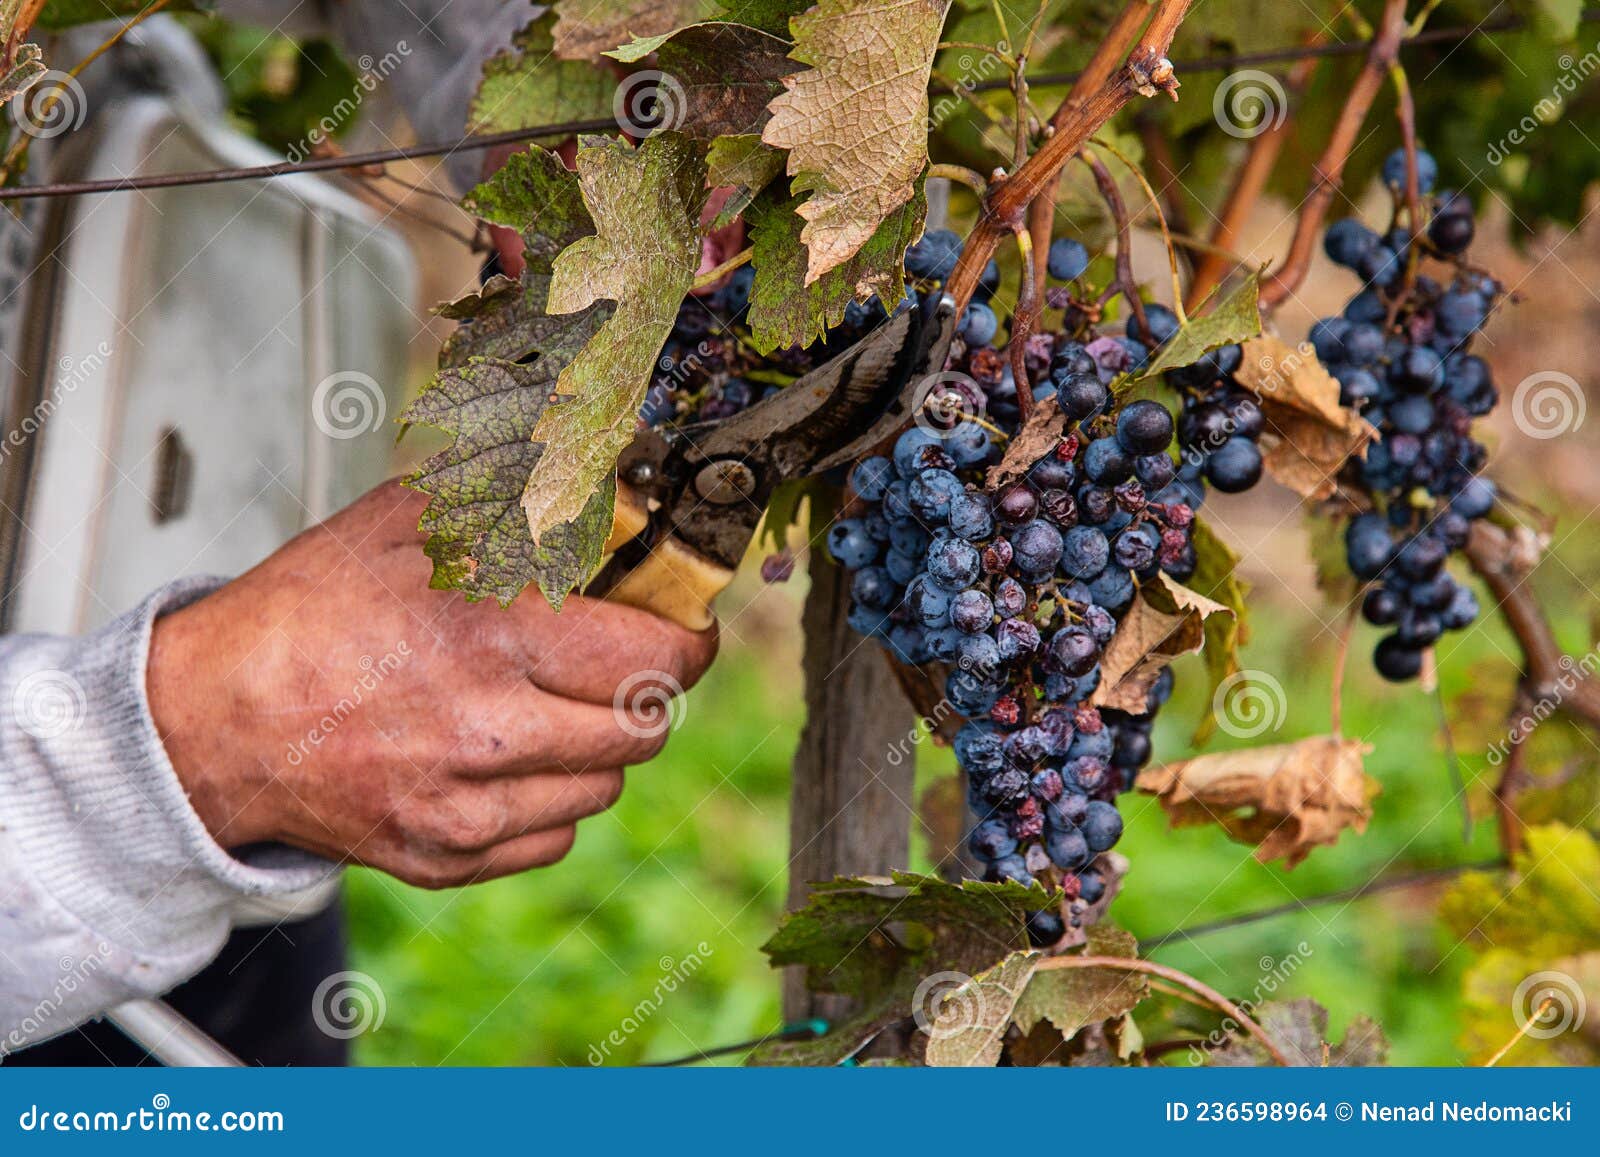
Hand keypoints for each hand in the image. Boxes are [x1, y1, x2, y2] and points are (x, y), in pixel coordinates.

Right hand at [146, 481, 716, 887]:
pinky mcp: (447, 857)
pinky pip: (554, 836)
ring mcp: (469, 804)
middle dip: (645, 688)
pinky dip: (546, 798)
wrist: (212, 719)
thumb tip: (614, 475)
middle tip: (615, 661)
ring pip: (605, 785)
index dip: (687, 639)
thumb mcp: (409, 520)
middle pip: (644, 727)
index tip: (681, 626)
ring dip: (593, 743)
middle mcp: (490, 727)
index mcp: (492, 631)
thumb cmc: (310, 613)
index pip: (658, 657)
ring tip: (540, 704)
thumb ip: (519, 497)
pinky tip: (498, 756)